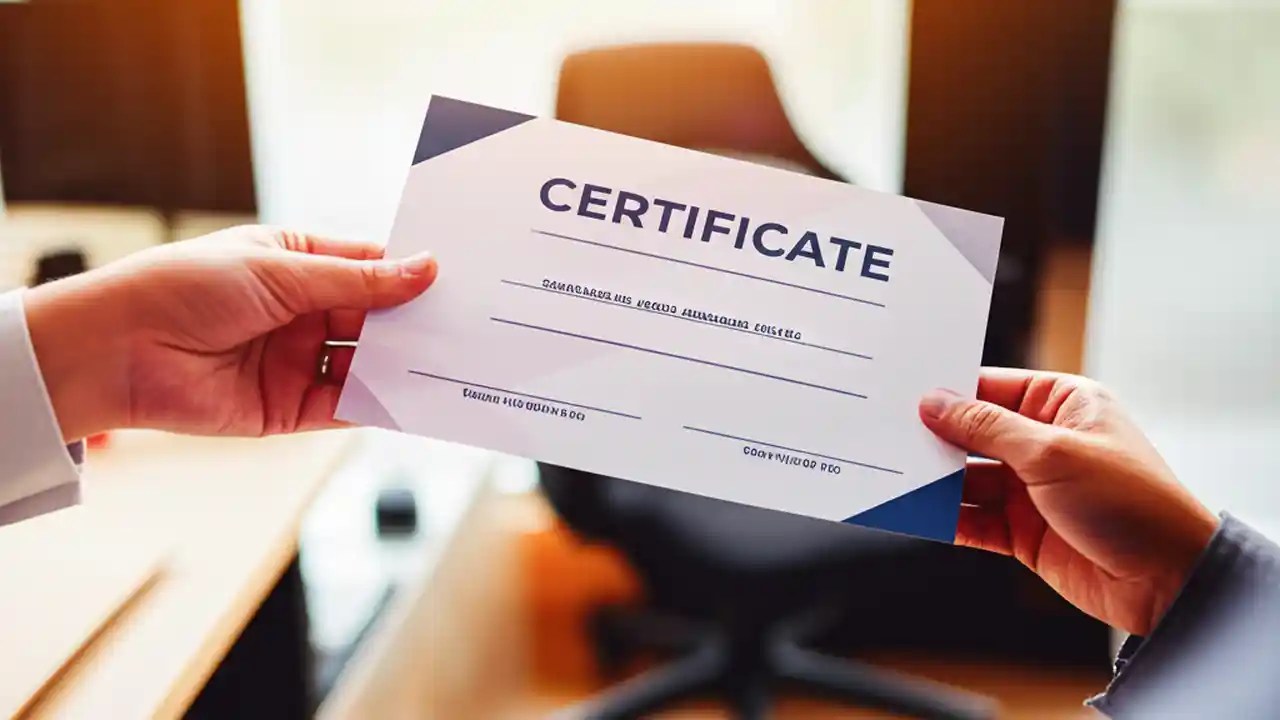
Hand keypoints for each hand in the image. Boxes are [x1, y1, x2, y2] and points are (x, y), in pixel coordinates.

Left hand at [23, 226, 436, 439]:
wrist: (118, 350)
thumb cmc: (186, 287)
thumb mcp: (283, 271)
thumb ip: (359, 281)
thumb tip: (427, 270)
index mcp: (298, 264)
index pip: (370, 268)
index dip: (411, 274)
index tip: (459, 278)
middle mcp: (302, 312)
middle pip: (375, 319)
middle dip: (415, 323)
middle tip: (468, 326)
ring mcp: (297, 361)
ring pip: (366, 365)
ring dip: (404, 365)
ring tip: (451, 363)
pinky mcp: (288, 408)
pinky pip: (346, 407)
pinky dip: (379, 405)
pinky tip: (414, 400)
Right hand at [919, 368, 1217, 635]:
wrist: (1170, 582)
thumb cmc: (1133, 503)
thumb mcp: (1053, 452)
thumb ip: (986, 428)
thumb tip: (935, 404)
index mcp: (1064, 404)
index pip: (992, 388)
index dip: (949, 392)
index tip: (903, 394)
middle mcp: (1045, 442)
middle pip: (973, 434)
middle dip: (935, 438)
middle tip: (887, 436)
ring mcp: (1033, 489)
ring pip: (968, 478)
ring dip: (936, 481)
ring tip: (895, 476)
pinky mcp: (1024, 531)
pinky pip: (973, 520)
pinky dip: (947, 518)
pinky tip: (918, 514)